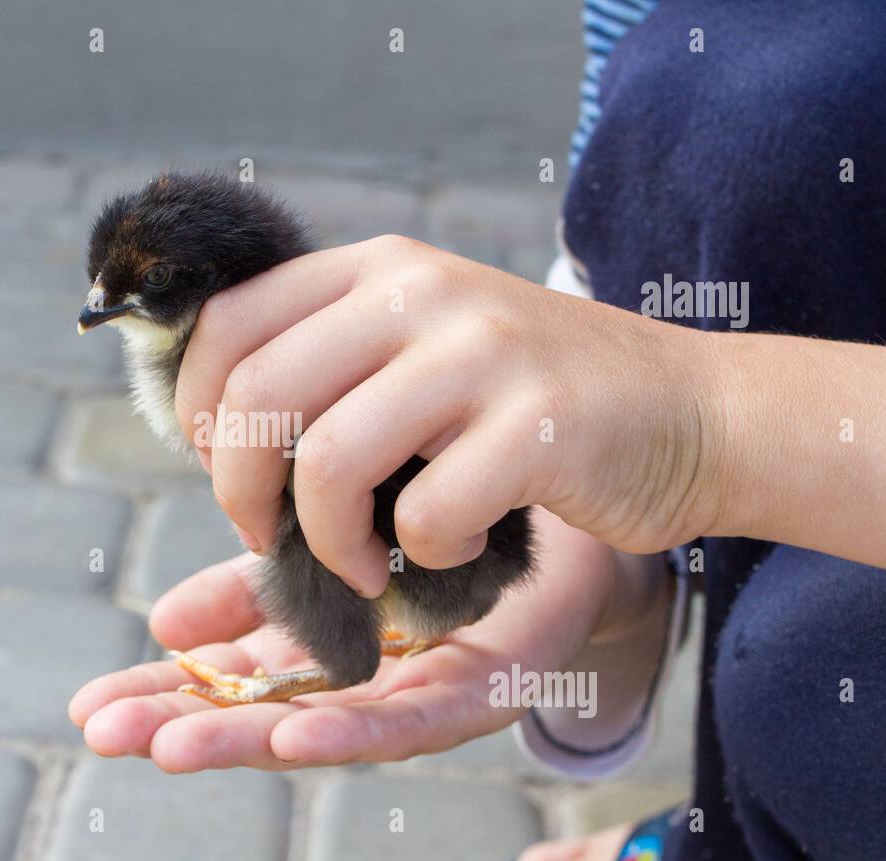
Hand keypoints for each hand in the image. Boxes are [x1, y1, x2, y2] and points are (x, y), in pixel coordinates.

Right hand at [69, 508, 670, 770]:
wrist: (563, 516)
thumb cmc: (439, 530)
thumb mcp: (328, 546)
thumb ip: (254, 593)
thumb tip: (164, 624)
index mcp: (322, 645)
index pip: (228, 677)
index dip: (160, 691)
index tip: (88, 704)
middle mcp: (365, 679)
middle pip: (263, 712)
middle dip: (184, 725)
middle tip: (106, 734)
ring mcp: (421, 688)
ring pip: (325, 724)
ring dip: (246, 740)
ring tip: (172, 748)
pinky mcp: (487, 687)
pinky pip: (417, 713)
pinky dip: (354, 730)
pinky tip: (296, 736)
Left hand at [175, 235, 721, 595]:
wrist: (690, 410)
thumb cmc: (529, 403)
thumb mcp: (422, 347)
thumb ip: (327, 363)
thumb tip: (208, 432)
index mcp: (378, 269)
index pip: (227, 324)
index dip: (195, 411)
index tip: (218, 465)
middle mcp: (422, 291)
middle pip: (257, 394)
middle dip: (237, 492)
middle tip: (269, 540)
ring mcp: (483, 351)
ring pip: (326, 461)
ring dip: (325, 542)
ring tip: (359, 566)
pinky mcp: (539, 424)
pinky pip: (423, 514)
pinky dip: (423, 554)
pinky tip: (455, 544)